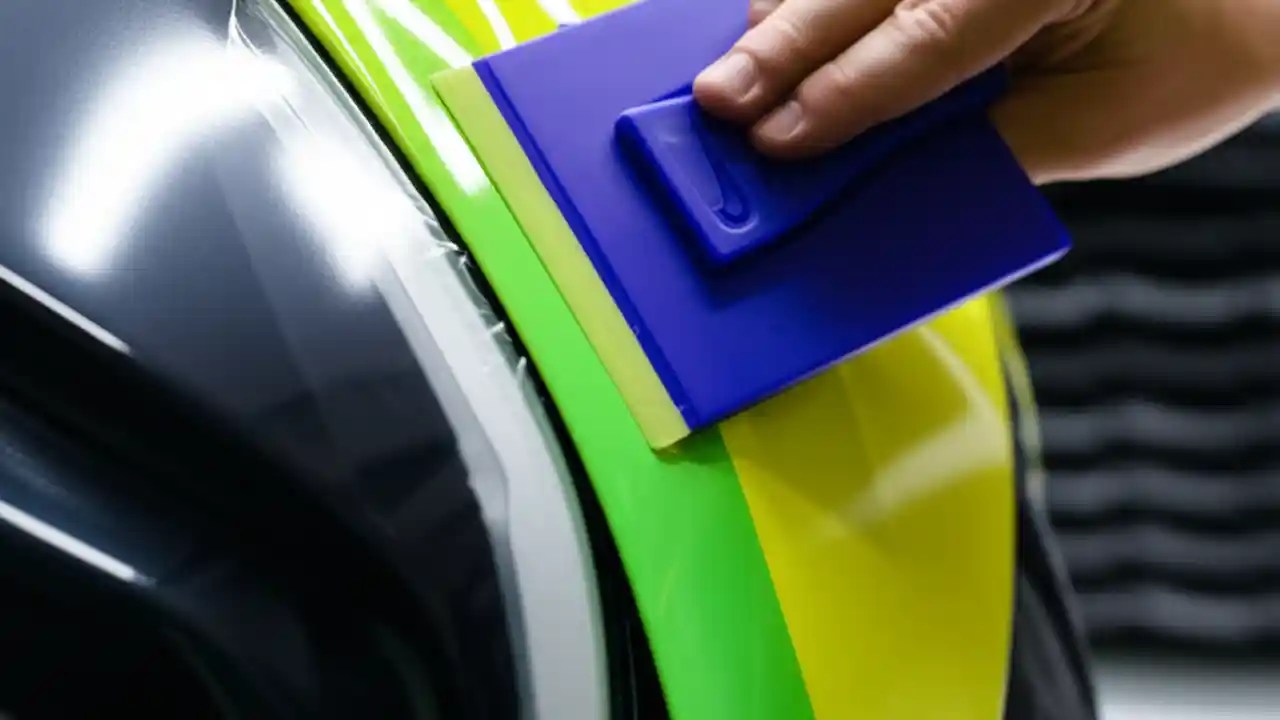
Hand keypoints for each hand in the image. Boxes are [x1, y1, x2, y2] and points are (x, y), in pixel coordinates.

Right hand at [693, 0, 1279, 182]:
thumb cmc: (1200, 50)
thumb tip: (874, 177)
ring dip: (787, 10)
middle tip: (716, 101)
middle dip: (783, 45)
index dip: (843, 95)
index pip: (930, 35)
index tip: (775, 142)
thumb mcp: (1107, 126)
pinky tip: (774, 17)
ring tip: (733, 67)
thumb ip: (989, 149)